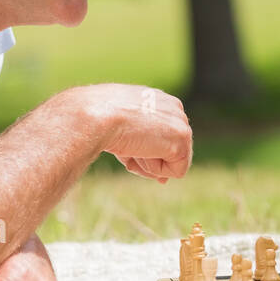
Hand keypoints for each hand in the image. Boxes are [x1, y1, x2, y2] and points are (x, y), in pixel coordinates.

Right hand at [77, 84, 192, 181]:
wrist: (97, 116)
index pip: (162, 137)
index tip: (128, 149)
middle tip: (126, 145)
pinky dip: (154, 169)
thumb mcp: (121, 131)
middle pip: (170, 150)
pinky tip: (139, 151)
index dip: (148, 152)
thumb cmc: (98, 120)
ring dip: (147, 163)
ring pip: (172, 162)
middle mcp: (174, 108)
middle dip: (148, 159)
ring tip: (130, 144)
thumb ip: (142, 148)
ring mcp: (181, 122)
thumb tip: (163, 179)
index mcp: (158, 100)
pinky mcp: (182, 139)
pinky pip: (175, 171)